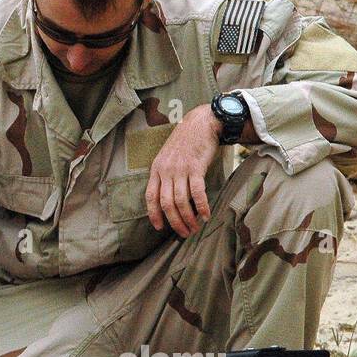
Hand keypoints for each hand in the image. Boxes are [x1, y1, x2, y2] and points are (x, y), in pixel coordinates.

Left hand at [145, 105, 220, 238]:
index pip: (150, 196)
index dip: (153, 214)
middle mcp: (166, 170)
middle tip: (183, 233)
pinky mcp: (196, 167)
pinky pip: (197, 193)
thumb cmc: (185, 142)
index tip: (159, 227)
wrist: (200, 123)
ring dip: (188, 218)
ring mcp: (180, 169)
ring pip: (181, 201)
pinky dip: (201, 207)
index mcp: (156, 169)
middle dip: (174, 222)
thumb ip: (165, 174)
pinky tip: (206, 216)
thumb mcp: (167, 156)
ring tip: (195, 228)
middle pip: (166, 203)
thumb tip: (168, 197)